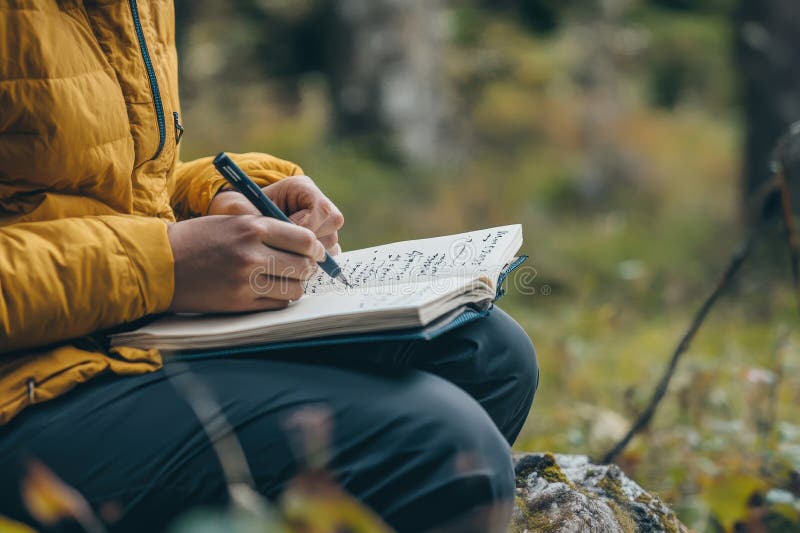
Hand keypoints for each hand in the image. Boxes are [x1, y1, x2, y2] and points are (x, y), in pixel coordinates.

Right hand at [167, 216, 324, 312]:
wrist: (160, 263)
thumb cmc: (199, 238)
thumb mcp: (234, 221)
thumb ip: (269, 228)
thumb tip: (308, 243)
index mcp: (252, 227)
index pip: (304, 239)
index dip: (315, 247)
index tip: (314, 249)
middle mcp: (252, 255)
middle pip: (303, 266)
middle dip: (308, 266)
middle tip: (303, 265)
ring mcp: (246, 282)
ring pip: (294, 289)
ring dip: (295, 284)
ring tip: (285, 278)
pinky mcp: (239, 303)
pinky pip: (277, 304)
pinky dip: (279, 298)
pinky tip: (269, 289)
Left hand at [208, 175, 344, 254]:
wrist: (242, 221)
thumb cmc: (240, 210)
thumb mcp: (236, 206)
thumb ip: (246, 211)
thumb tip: (260, 227)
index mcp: (302, 187)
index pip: (321, 208)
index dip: (307, 226)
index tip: (285, 236)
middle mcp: (317, 203)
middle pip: (333, 225)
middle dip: (311, 242)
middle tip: (285, 250)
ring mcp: (323, 223)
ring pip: (332, 243)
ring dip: (310, 254)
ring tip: (283, 255)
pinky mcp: (323, 240)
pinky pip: (329, 255)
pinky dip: (312, 262)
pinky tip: (290, 262)